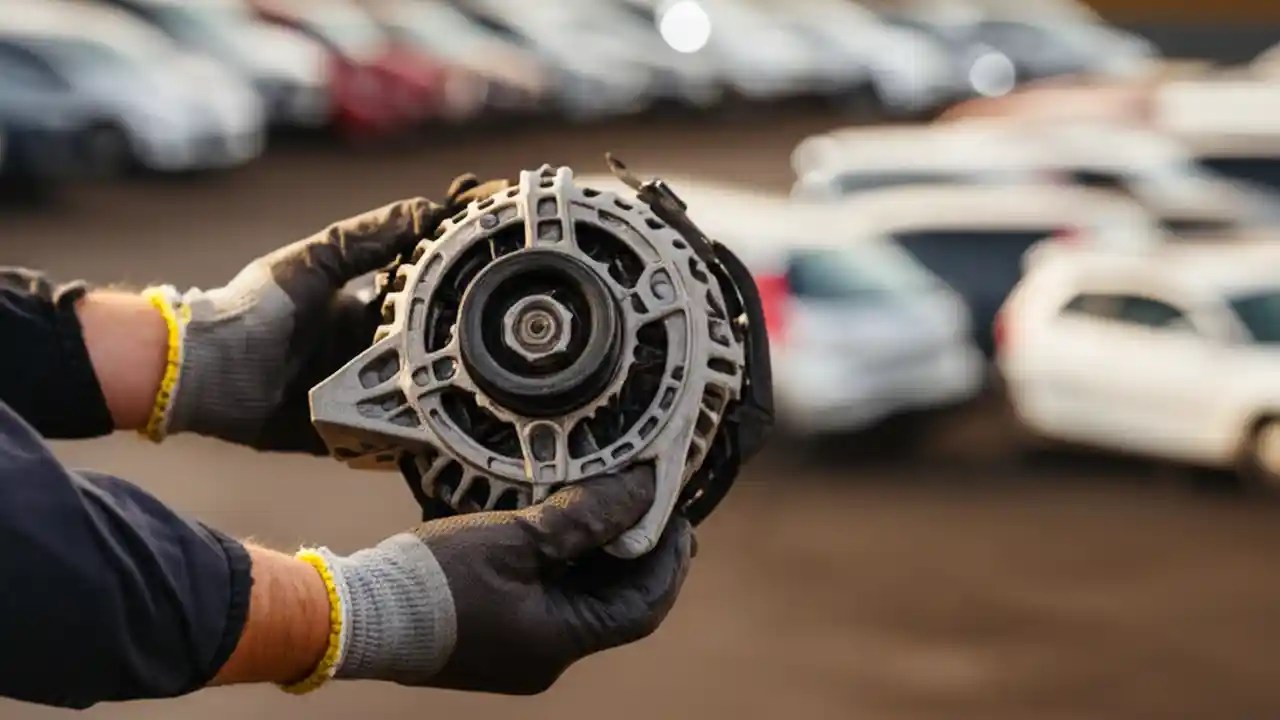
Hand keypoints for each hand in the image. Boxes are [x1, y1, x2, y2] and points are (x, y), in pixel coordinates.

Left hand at [162, 176, 507, 451]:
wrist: (206, 367)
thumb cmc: (255, 306)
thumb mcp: (316, 259)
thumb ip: (368, 236)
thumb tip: (429, 206)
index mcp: (360, 313)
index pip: (420, 307)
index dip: (453, 303)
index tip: (493, 296)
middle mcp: (363, 355)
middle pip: (423, 357)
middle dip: (455, 360)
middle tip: (502, 360)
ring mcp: (356, 396)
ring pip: (412, 401)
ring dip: (438, 402)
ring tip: (479, 402)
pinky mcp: (342, 435)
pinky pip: (384, 442)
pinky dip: (409, 442)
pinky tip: (444, 440)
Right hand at [316, 465, 693, 693]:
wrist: (356, 613)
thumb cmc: (435, 580)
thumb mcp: (517, 539)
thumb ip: (584, 517)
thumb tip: (642, 491)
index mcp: (560, 644)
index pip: (642, 607)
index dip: (668, 560)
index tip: (678, 514)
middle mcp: (546, 656)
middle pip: (614, 605)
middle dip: (636, 555)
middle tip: (651, 505)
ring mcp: (519, 648)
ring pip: (581, 600)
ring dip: (599, 557)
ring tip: (611, 506)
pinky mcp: (496, 633)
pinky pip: (548, 598)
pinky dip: (565, 565)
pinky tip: (563, 526)